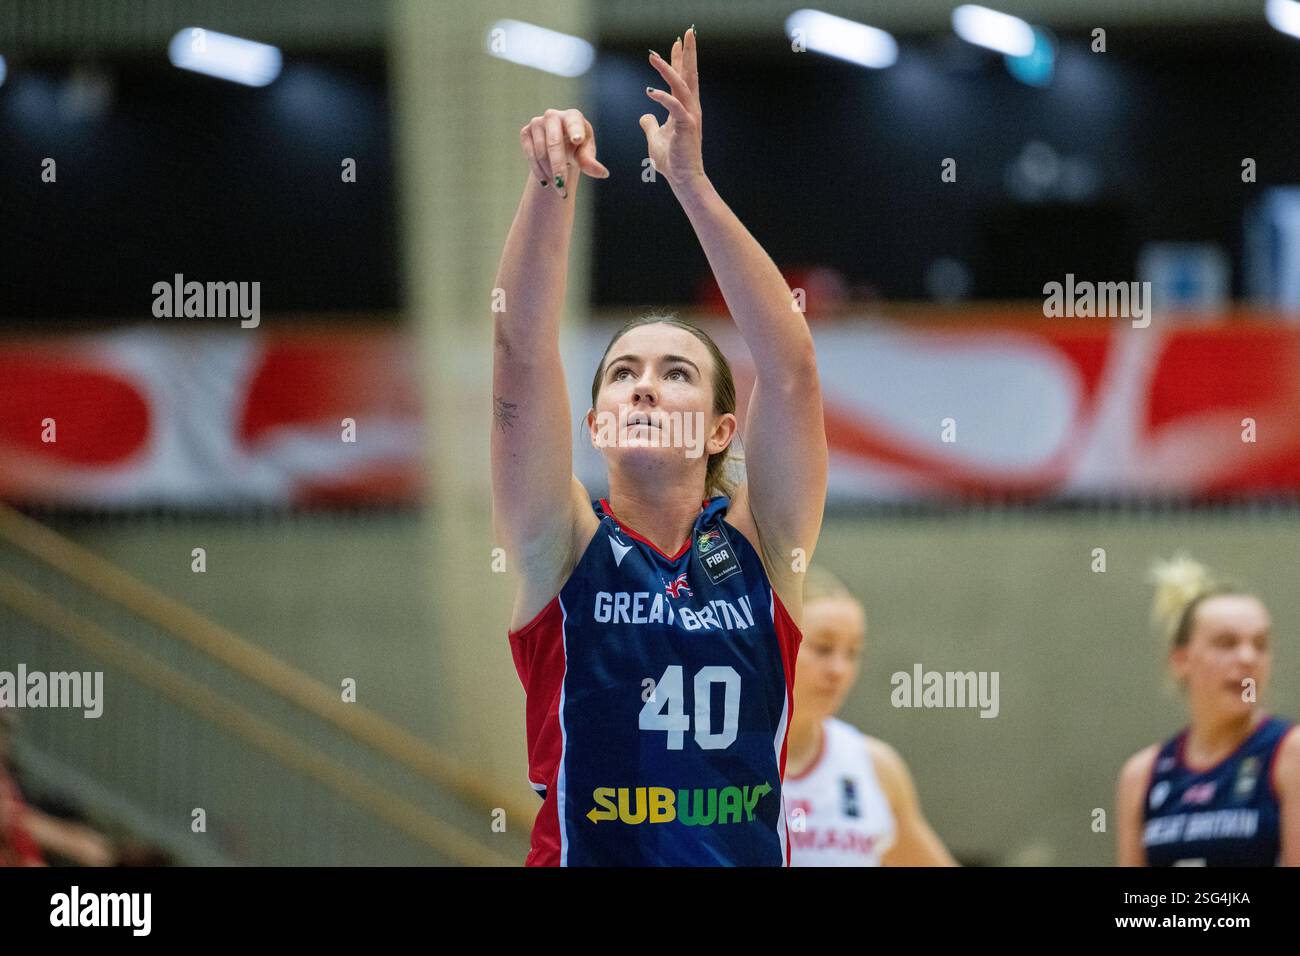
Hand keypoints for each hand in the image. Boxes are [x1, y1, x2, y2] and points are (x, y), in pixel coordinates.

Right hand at [519, 108, 608, 198]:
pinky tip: (547, 183)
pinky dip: (539, 172)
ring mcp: (536, 122)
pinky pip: (530, 156)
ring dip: (550, 174)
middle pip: (554, 144)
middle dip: (558, 167)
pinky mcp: (525, 132)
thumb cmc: (576, 146)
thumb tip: (603, 174)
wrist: (558, 143)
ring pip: (541, 154)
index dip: (575, 131)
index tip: (578, 140)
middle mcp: (552, 115)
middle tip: (563, 189)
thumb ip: (591, 162)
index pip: (574, 124)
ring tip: (560, 189)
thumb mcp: (585, 153)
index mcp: (572, 116)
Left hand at [641, 27, 703, 188]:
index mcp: (684, 108)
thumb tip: (644, 116)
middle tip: (687, 32)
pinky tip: (650, 90)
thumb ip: (651, 125)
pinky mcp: (686, 126)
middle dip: (688, 53)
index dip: (678, 60)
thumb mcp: (655, 139)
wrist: (683, 180)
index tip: (677, 42)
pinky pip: (674, 107)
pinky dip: (662, 97)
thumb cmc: (672, 162)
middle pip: (689, 74)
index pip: (681, 79)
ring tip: (656, 56)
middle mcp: (690, 108)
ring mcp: (690, 116)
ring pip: (681, 86)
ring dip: (669, 69)